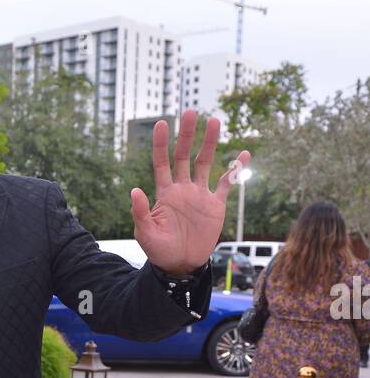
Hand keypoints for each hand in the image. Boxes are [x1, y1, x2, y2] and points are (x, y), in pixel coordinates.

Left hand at [130, 111, 250, 274]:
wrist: (181, 265)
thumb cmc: (159, 250)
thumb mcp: (145, 233)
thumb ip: (140, 212)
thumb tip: (134, 190)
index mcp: (164, 193)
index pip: (161, 163)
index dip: (160, 144)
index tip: (161, 123)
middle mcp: (182, 188)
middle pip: (184, 156)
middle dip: (187, 134)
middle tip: (190, 111)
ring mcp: (200, 195)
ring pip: (205, 163)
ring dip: (209, 143)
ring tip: (214, 121)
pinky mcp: (215, 205)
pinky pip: (227, 183)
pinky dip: (236, 169)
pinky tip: (243, 153)